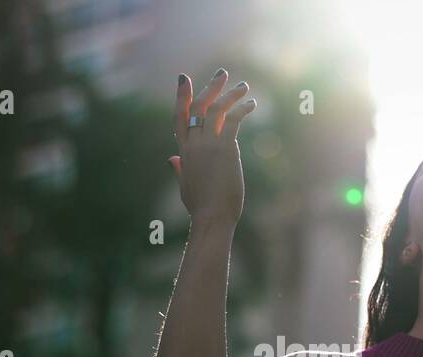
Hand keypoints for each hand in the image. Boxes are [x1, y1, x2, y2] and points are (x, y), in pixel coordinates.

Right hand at [169, 68, 256, 227]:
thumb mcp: (185, 185)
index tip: (184, 78)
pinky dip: (242, 109)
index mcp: (184, 151)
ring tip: (243, 86)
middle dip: (210, 87)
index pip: (179, 117)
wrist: (211, 217)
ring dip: (230, 94)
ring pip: (217, 108)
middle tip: (222, 73)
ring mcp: (209, 144)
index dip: (182, 96)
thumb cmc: (200, 207)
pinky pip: (233, 120)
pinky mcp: (226, 148)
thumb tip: (172, 159)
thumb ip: (179, 169)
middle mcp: (194, 144)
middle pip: (199, 106)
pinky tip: (251, 104)